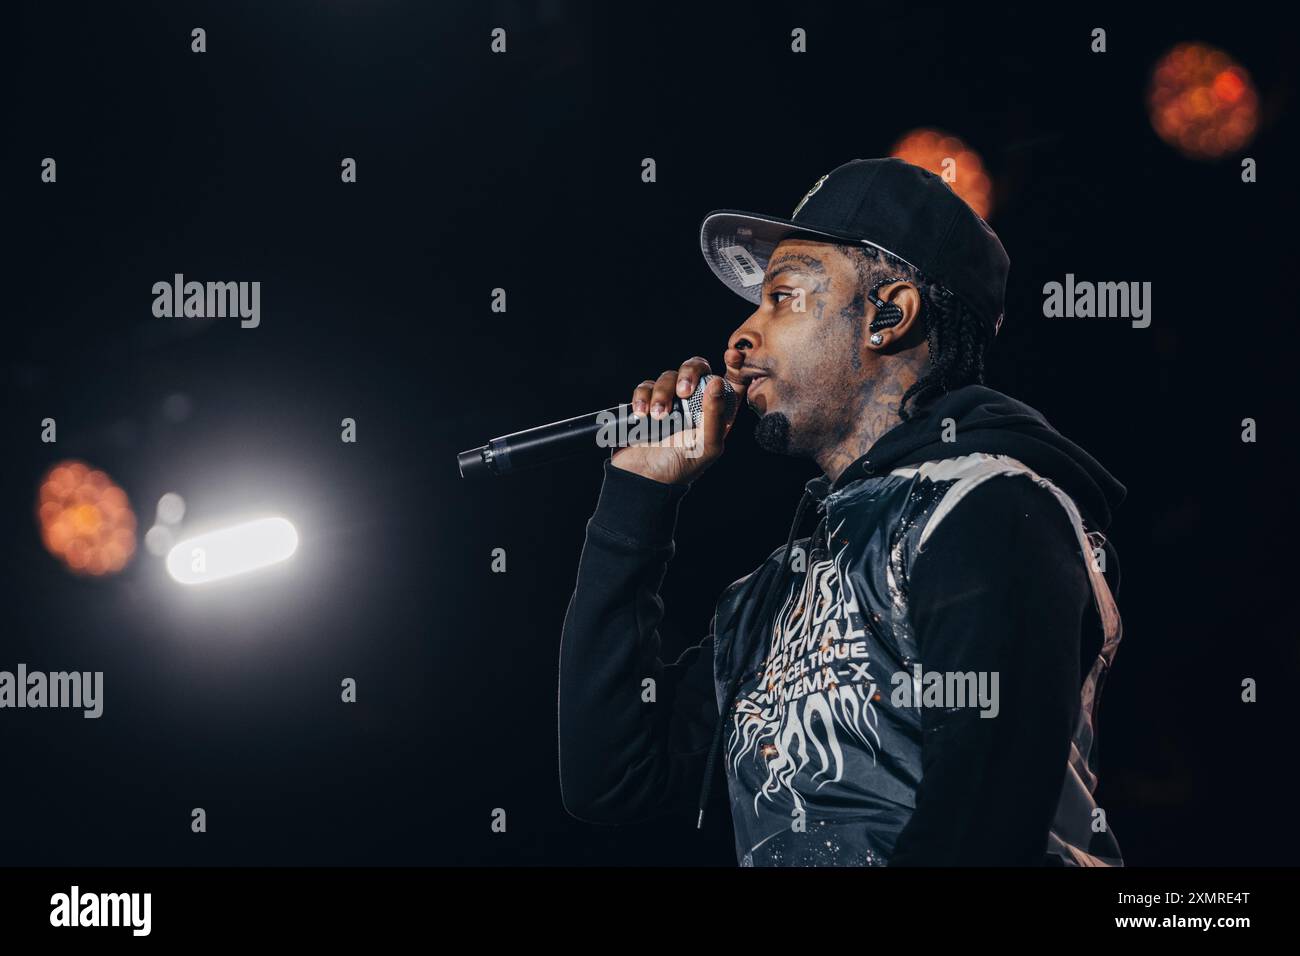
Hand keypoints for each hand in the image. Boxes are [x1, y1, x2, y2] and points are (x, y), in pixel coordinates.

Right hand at [610, 357, 745, 484]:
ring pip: (668, 376)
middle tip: (683, 392)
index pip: (731, 382)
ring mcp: (670, 402)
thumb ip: (715, 414)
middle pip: (696, 368)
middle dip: (689, 373)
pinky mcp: (646, 404)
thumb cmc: (679, 468)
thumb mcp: (706, 446)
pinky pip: (645, 387)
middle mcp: (695, 404)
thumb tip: (717, 380)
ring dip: (662, 393)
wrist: (641, 480)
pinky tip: (641, 415)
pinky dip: (642, 397)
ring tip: (658, 417)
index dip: (734, 365)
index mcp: (716, 413)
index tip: (732, 356)